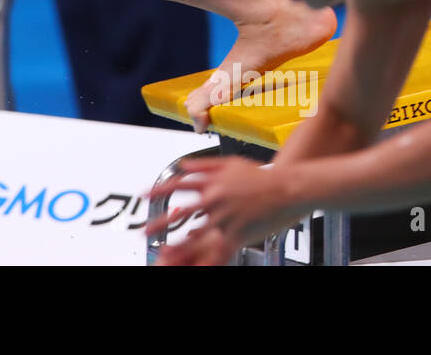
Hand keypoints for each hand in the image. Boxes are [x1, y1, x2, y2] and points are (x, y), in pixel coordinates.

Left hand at [145, 157, 302, 264]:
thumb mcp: (230, 163)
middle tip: (144, 230)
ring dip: (177, 244)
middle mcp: (215, 198)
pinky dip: (208, 260)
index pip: (178, 184)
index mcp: (211, 181)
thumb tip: (183, 165)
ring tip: (163, 253)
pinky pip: (219, 250)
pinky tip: (197, 267)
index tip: (144, 194)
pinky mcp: (238, 232)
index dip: (159, 189)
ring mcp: (226, 216)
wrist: (287, 187)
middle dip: (160, 222)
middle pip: (181, 211)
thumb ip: (203, 164)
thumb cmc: (260, 175)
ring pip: (196, 234)